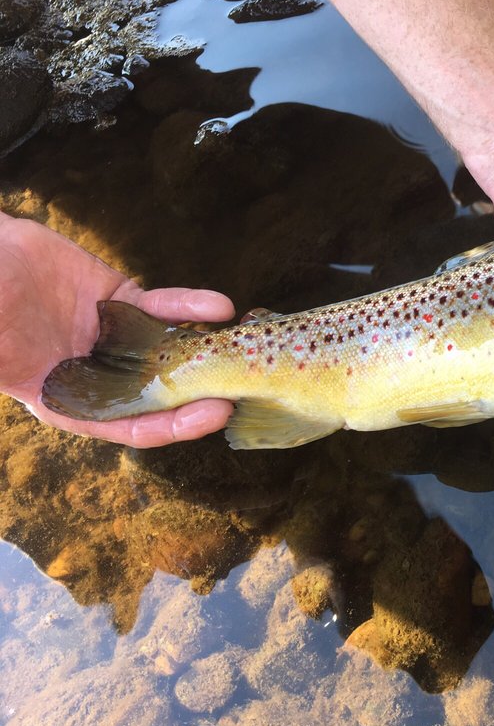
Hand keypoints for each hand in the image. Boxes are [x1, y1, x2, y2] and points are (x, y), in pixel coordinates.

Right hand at [0, 213, 234, 446]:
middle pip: (161, 391)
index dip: (172, 426)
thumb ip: (14, 370)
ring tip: (240, 348)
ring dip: (207, 350)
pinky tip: (220, 305)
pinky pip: (164, 305)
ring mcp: (114, 334)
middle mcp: (99, 372)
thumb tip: (28, 381)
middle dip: (202, 393)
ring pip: (171, 347)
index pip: (129, 426)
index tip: (210, 418)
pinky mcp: (122, 298)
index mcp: (67, 400)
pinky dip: (193, 305)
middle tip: (239, 390)